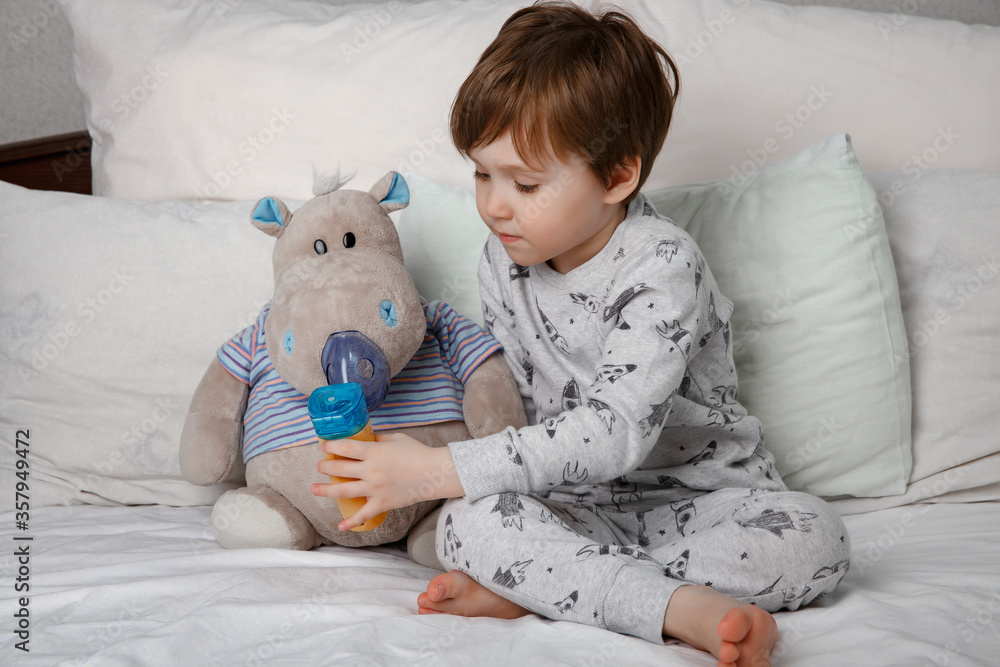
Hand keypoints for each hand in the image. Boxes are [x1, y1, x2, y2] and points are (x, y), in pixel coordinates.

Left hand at [311, 432, 463, 530]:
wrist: (435, 473)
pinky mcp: (382, 503)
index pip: (345, 448)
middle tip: (320, 465)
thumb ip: (377, 439)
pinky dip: (351, 522)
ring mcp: (375, 489)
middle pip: (340, 469)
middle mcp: (371, 471)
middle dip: (325, 466)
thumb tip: (364, 440)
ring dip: (326, 490)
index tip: (324, 445)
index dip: (331, 446)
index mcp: (374, 452)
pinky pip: (363, 514)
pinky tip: (340, 525)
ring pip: (344, 491)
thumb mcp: (396, 438)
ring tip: (314, 488)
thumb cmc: (417, 452)